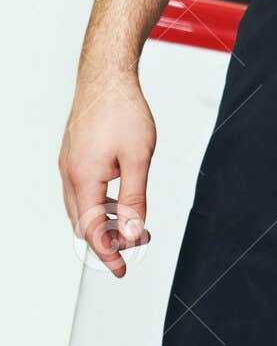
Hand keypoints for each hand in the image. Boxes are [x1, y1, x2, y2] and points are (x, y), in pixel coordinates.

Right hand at [59, 69, 155, 277]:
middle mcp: (70, 175)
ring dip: (106, 222)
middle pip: (83, 223)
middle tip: (135, 247)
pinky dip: (100, 204)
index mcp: (83, 178)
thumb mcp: (137, 158)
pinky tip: (121, 201)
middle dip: (108, 240)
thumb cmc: (122, 110)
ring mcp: (69, 165)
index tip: (121, 269)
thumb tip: (134, 233)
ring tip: (136, 225)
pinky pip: (83, 191)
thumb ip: (135, 199)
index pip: (92, 231)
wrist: (106, 76)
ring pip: (82, 208)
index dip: (108, 253)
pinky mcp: (74, 156)